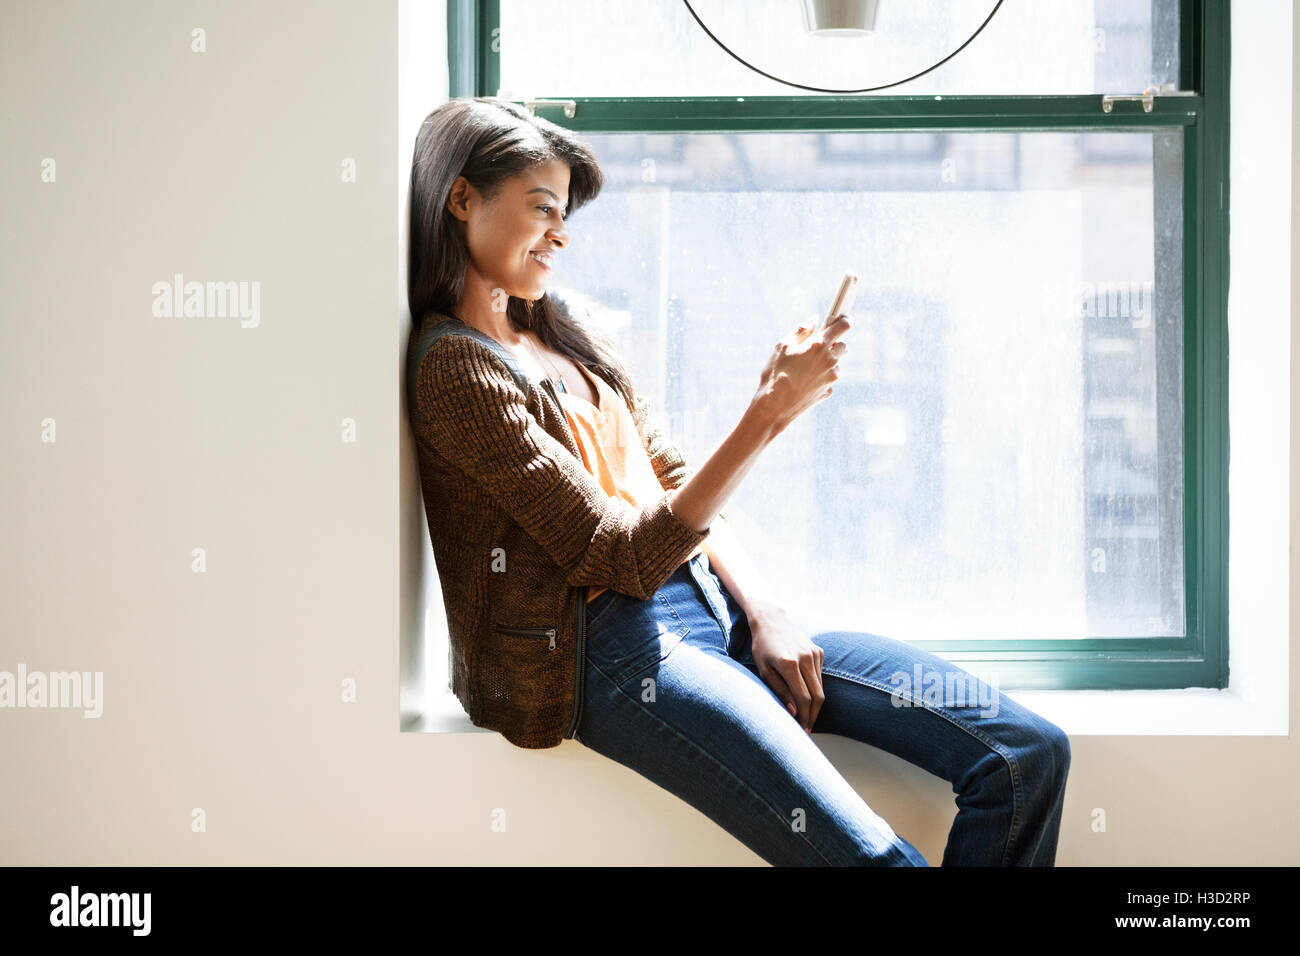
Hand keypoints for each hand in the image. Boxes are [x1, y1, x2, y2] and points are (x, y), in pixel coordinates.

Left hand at [747, 606, 825, 733]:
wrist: (771, 620)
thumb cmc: (762, 647)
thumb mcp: (764, 670)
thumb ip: (779, 691)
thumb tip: (794, 712)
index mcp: (789, 664)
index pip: (803, 698)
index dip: (804, 717)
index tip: (801, 730)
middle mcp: (805, 658)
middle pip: (817, 696)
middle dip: (813, 716)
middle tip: (807, 729)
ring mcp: (814, 654)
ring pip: (821, 688)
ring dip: (816, 706)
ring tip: (807, 718)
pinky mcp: (818, 651)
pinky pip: (820, 677)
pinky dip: (816, 690)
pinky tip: (807, 699)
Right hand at [752, 312, 851, 437]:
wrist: (775, 407)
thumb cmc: (776, 373)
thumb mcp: (783, 346)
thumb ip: (801, 331)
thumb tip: (813, 320)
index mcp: (819, 345)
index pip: (842, 326)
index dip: (844, 320)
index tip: (842, 320)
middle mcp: (829, 360)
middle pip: (843, 346)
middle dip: (833, 344)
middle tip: (816, 347)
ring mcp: (831, 377)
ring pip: (835, 364)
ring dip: (826, 363)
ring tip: (805, 369)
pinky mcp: (828, 391)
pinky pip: (828, 380)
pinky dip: (820, 379)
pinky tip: (804, 383)